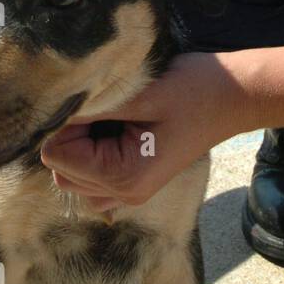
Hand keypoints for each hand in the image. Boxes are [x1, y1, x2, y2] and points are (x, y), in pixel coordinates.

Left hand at [40, 53, 244, 213]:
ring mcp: (128, 192)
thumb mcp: (139, 93)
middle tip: (104, 106)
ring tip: (111, 118)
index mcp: (124, 177)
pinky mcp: (133, 182)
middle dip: (70, 135)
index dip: (66, 122)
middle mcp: (124, 194)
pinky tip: (114, 131)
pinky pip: (90, 179)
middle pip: (59, 169)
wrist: (235, 97)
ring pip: (71, 175)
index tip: (95, 99)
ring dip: (79, 145)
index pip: (55, 154)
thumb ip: (91, 108)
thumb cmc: (194, 90)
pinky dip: (90, 156)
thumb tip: (48, 111)